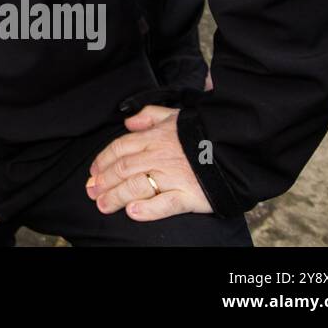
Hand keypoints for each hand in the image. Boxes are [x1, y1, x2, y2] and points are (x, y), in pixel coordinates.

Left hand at [86, 105, 212, 220]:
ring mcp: (173, 176)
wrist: (236, 145)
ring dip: (116, 197)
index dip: (102, 161)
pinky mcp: (189, 194)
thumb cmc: (203, 131)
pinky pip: (165, 204)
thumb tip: (129, 122)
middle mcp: (159, 156)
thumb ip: (149, 115)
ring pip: (137, 186)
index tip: (93, 173)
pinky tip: (133, 213)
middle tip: (92, 193)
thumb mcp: (174, 114)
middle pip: (123, 169)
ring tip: (104, 205)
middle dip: (104, 182)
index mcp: (154, 137)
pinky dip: (148, 209)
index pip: (119, 149)